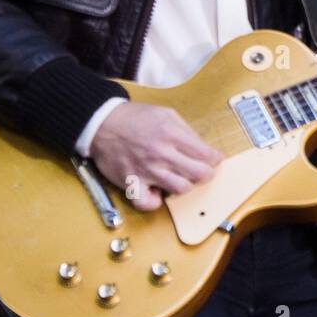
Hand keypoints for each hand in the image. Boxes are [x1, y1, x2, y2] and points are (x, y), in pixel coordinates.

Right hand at [89, 101, 223, 211]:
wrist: (102, 122)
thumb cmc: (134, 118)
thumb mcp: (166, 114)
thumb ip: (186, 131)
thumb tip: (202, 148)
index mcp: (171, 134)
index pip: (207, 155)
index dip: (215, 159)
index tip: (213, 159)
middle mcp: (161, 153)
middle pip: (199, 175)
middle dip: (206, 174)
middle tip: (201, 170)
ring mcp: (146, 170)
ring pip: (180, 189)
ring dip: (184, 185)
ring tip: (179, 178)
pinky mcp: (131, 182)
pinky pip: (147, 203)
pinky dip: (154, 201)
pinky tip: (156, 192)